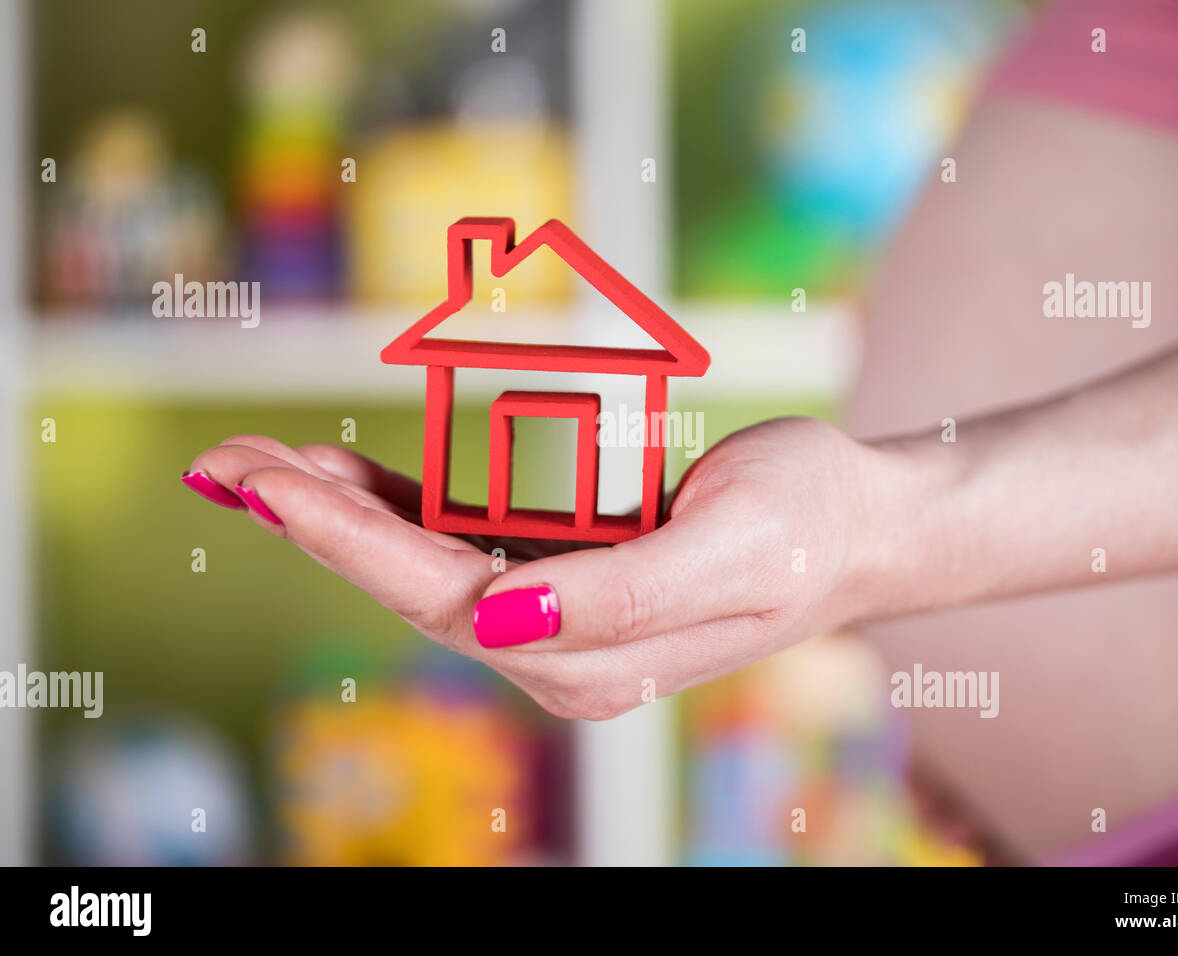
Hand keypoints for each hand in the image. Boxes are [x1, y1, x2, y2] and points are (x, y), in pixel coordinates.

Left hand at [183, 418, 905, 718]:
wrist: (858, 524)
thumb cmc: (809, 522)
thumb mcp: (735, 546)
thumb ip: (622, 593)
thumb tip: (497, 623)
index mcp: (592, 657)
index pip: (444, 599)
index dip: (353, 542)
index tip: (274, 485)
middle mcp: (561, 652)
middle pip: (411, 585)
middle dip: (317, 523)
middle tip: (229, 463)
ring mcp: (557, 620)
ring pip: (422, 564)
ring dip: (343, 513)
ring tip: (262, 463)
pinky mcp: (561, 582)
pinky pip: (461, 543)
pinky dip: (397, 505)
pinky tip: (346, 474)